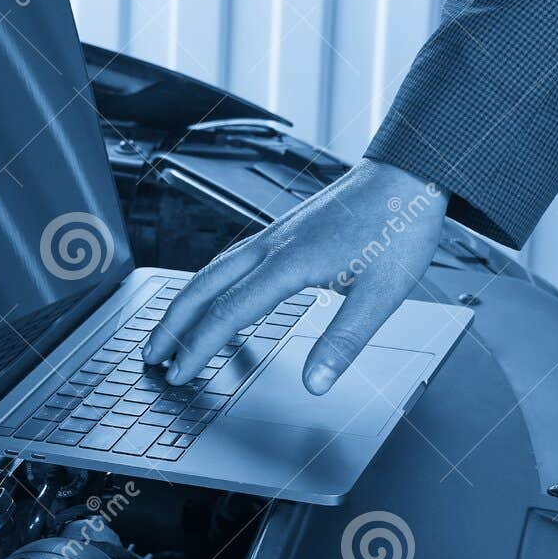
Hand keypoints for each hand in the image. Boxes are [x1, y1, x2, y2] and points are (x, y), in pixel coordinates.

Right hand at [143, 158, 446, 393]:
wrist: (407, 174)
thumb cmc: (398, 228)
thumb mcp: (382, 294)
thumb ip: (343, 342)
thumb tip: (315, 384)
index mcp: (288, 264)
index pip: (226, 313)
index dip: (197, 347)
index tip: (178, 374)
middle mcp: (269, 247)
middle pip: (200, 288)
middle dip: (170, 326)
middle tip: (150, 356)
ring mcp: (272, 236)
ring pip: (209, 272)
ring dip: (182, 304)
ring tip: (167, 332)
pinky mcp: (281, 232)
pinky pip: (227, 261)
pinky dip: (206, 285)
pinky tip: (210, 296)